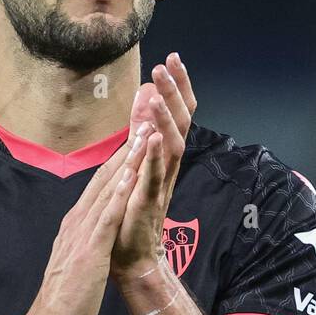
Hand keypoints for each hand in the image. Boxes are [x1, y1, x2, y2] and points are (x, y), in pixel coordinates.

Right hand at [22, 148, 140, 314]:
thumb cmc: (64, 300)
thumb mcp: (76, 262)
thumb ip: (83, 242)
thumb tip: (91, 233)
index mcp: (75, 225)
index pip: (99, 185)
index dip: (118, 159)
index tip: (134, 135)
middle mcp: (76, 222)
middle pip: (103, 178)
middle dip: (125, 148)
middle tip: (142, 119)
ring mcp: (81, 234)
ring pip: (107, 190)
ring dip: (125, 161)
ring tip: (143, 133)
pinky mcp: (89, 250)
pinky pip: (106, 217)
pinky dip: (119, 194)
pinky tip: (131, 176)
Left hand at [109, 53, 195, 283]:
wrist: (133, 257)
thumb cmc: (133, 212)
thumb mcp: (136, 162)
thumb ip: (141, 130)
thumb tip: (143, 95)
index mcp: (166, 156)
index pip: (179, 114)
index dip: (177, 86)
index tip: (172, 57)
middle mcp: (169, 167)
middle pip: (182, 122)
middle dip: (175, 92)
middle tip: (167, 63)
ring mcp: (161, 184)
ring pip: (172, 145)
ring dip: (166, 118)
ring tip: (157, 94)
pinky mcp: (148, 202)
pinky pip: (155, 176)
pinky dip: (155, 155)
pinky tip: (151, 136)